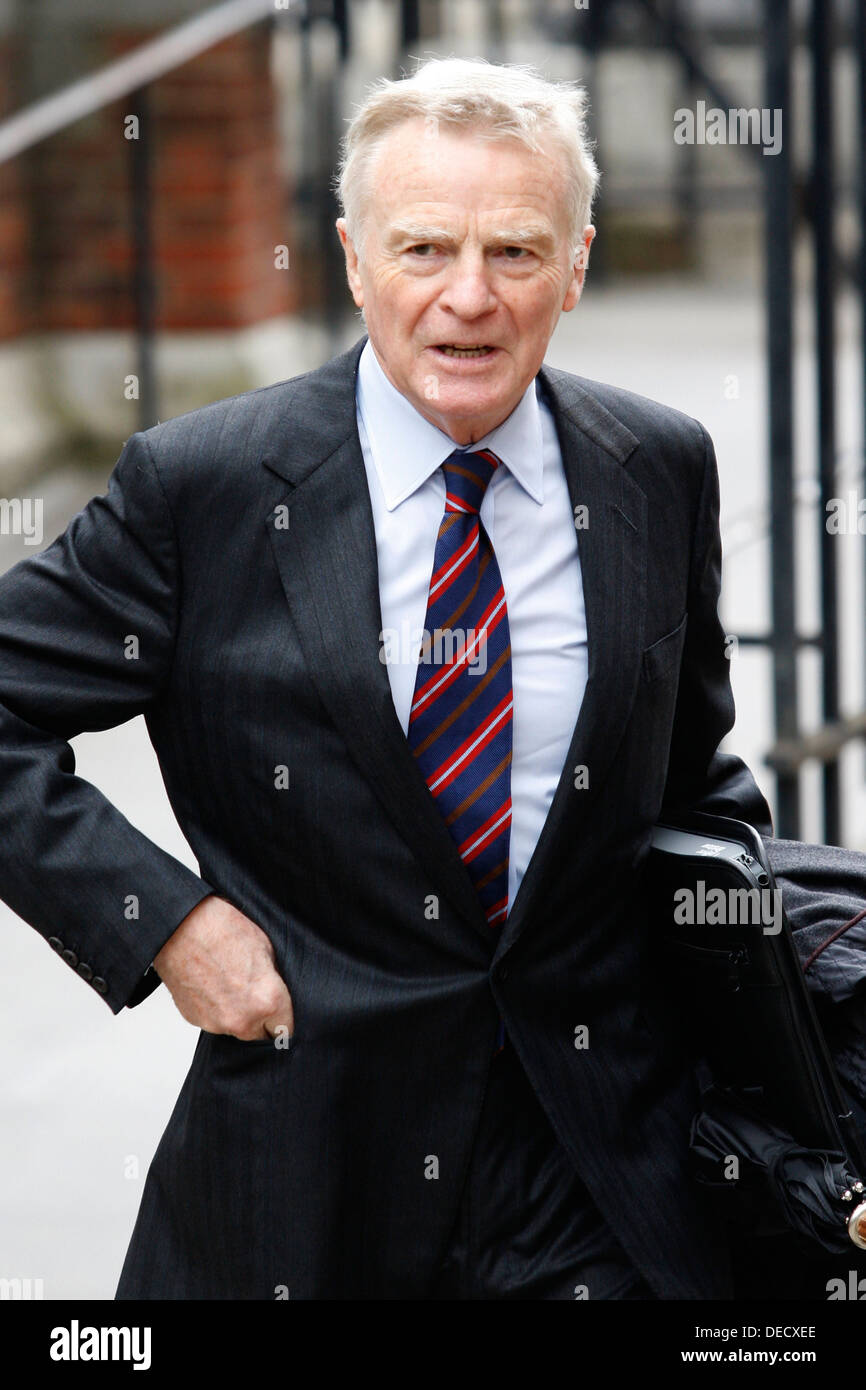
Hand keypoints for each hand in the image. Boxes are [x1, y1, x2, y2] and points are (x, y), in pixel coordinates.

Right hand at [153, 896, 293, 1041]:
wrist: (180, 927)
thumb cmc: (222, 929)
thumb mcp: (267, 948)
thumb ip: (274, 982)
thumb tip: (277, 995)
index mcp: (268, 1001)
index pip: (287, 1030)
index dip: (284, 1017)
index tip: (281, 1011)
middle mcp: (243, 1020)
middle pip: (261, 1034)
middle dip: (261, 1019)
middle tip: (254, 991)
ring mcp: (216, 1024)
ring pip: (236, 1028)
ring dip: (237, 1013)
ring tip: (228, 982)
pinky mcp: (195, 1020)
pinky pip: (214, 1021)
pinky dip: (216, 1009)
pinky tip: (212, 984)